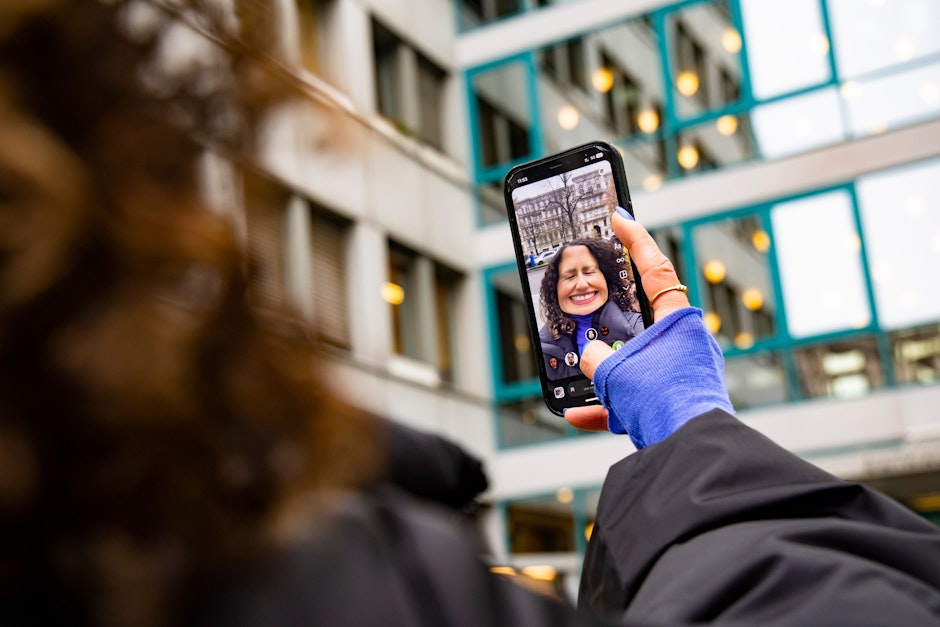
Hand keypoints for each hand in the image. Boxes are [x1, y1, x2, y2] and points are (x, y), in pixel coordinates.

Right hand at [565, 209, 688, 431]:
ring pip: (633, 360)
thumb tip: (590, 355)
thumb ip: (595, 357)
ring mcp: (678, 373)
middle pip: (641, 318)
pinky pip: (632, 398)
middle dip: (611, 316)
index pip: (655, 268)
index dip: (635, 240)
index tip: (619, 217)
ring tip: (578, 374)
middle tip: (590, 300)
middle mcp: (683, 344)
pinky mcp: (671, 403)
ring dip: (604, 369)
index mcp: (679, 321)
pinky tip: (576, 415)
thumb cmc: (663, 399)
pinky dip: (605, 407)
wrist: (690, 448)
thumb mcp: (616, 369)